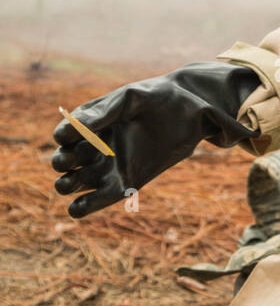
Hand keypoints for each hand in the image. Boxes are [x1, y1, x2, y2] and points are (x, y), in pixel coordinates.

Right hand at [51, 62, 259, 216]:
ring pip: (75, 183)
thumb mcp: (129, 99)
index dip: (63, 138)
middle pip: (64, 161)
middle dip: (61, 162)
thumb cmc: (159, 97)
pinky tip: (78, 207)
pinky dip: (84, 207)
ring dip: (67, 186)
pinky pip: (98, 200)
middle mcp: (96, 145)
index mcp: (91, 122)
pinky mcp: (127, 183)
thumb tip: (66, 131)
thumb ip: (101, 114)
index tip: (68, 138)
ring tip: (71, 183)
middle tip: (70, 160)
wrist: (192, 112)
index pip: (64, 134)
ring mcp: (110, 166)